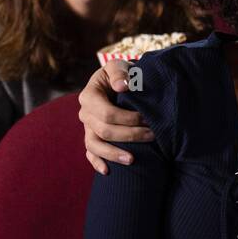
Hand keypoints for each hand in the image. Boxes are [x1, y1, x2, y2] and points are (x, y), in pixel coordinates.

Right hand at [77, 59, 153, 173]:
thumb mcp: (119, 66)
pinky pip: (90, 153)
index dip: (127, 119)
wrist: (120, 82)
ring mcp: (87, 128)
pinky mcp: (91, 137)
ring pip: (94, 145)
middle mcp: (85, 113)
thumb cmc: (122, 74)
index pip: (106, 113)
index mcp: (89, 96)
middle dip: (130, 135)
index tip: (147, 119)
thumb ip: (119, 72)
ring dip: (113, 154)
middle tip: (152, 136)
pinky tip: (108, 172)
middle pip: (104, 131)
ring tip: (132, 160)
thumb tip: (122, 86)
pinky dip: (97, 163)